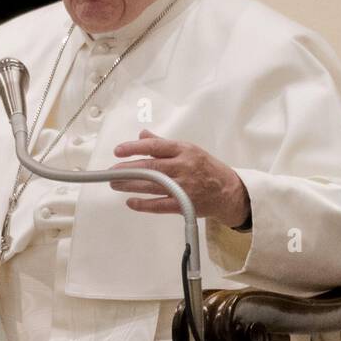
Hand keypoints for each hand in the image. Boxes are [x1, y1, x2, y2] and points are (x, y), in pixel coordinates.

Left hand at [111, 131, 250, 227]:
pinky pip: (159, 205)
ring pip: (152, 186)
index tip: (118, 150)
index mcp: (184, 150)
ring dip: (130, 185)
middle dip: (128, 170)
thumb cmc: (206, 168)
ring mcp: (183, 187)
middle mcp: (183, 167)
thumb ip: (163, 144)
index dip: (134, 148)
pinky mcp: (184, 204)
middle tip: (112, 171)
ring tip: (115, 183)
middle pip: (150, 167)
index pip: (155, 146)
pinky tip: (131, 202)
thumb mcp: (188, 150)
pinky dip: (143, 204)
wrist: (228, 191)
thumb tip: (142, 135)